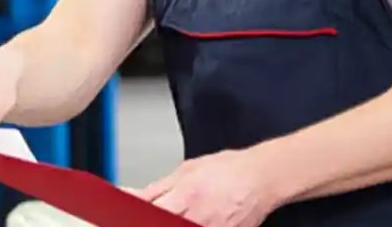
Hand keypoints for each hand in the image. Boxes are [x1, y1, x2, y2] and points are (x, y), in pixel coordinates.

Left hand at [135, 149, 282, 226]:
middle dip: (155, 220)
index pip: (151, 214)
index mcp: (186, 195)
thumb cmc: (227, 170)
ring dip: (172, 222)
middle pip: (164, 224)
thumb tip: (131, 196)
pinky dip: (192, 225)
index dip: (137, 216)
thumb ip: (156, 188)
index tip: (130, 216)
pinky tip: (195, 218)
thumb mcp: (186, 170)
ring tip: (182, 213)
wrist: (261, 178)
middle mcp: (199, 217)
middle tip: (157, 213)